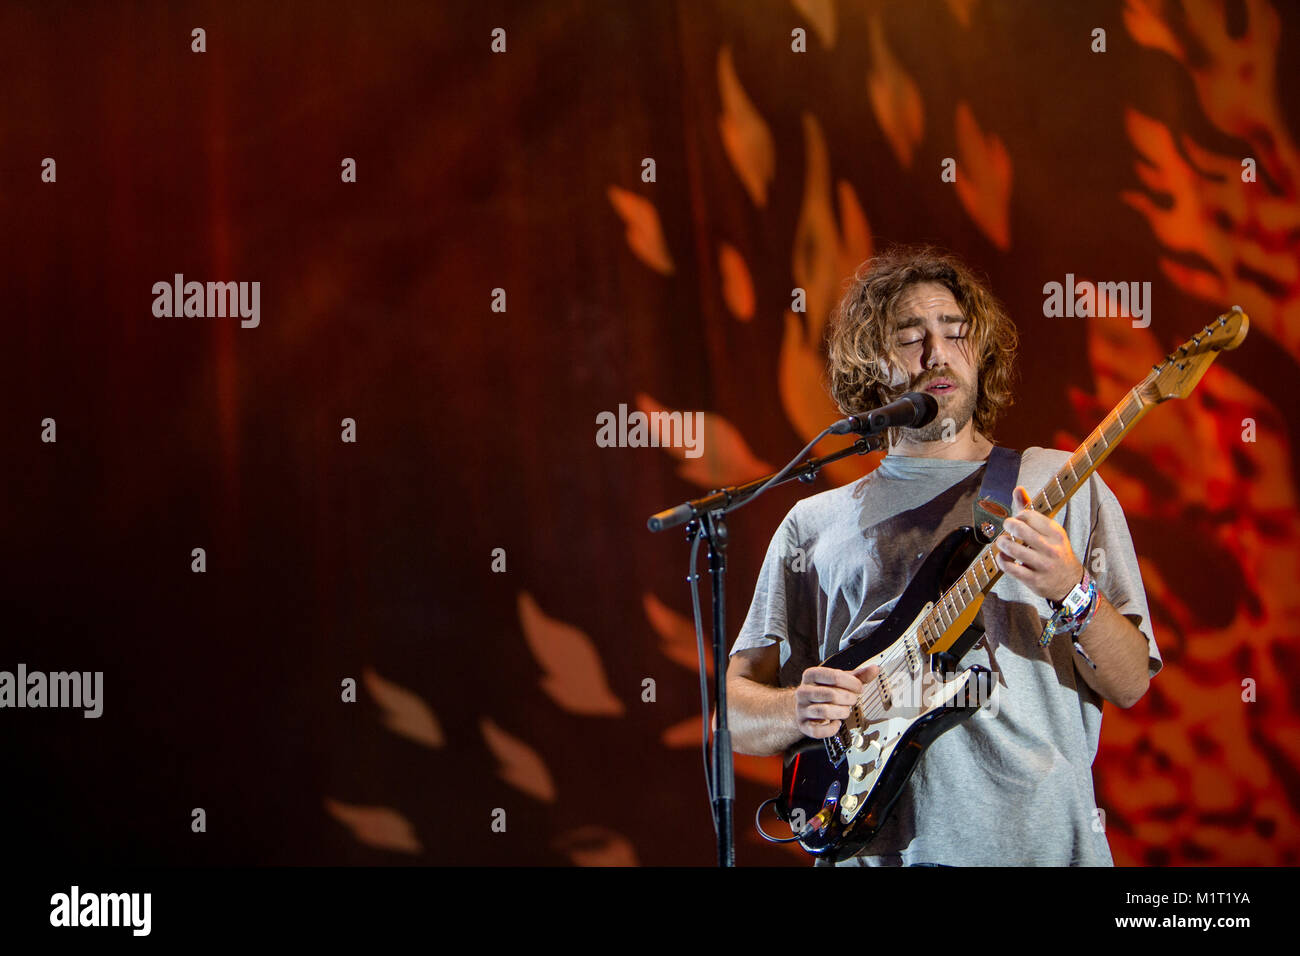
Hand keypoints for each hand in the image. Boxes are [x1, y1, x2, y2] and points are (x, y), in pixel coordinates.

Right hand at [794, 662, 878, 737]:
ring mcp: (801, 709)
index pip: (834, 676)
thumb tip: (874, 669)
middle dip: (848, 699)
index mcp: (811, 675)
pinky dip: (831, 729)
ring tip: (846, 711)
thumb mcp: (839, 680)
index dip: (852, 683)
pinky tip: (836, 723)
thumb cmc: (824, 690)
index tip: (859, 688)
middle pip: (830, 694)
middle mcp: (803, 691)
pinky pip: (818, 730)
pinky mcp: (803, 725)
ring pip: (824, 712)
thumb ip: (857, 676)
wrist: (806, 706)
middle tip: (853, 700)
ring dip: (841, 712)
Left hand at [993, 485, 1083, 602]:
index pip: (1028, 515)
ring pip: (1013, 549)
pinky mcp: (1034, 580)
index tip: (1018, 521)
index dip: (1018, 516)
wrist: (1070, 582)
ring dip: (1002, 543)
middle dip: (1007, 526)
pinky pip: (1011, 568)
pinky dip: (1002, 560)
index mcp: (1055, 533)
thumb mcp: (1050, 531)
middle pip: (1019, 529)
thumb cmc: (1055, 552)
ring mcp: (1043, 565)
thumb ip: (1031, 510)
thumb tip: (1017, 488)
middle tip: (1006, 529)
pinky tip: (1004, 557)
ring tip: (1002, 543)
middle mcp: (1051, 548)